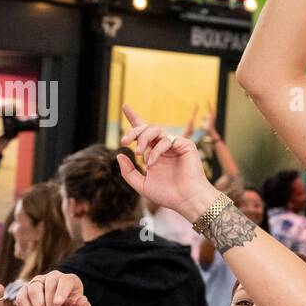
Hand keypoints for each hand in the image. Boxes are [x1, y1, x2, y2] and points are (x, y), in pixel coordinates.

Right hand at [14, 270, 89, 305]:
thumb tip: (83, 300)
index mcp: (70, 281)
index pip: (66, 280)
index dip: (62, 291)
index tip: (58, 303)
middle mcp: (53, 277)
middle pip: (49, 287)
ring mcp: (38, 282)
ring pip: (34, 290)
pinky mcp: (24, 290)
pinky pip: (22, 298)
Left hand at [118, 105, 219, 221]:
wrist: (186, 200)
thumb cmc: (168, 194)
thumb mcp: (142, 184)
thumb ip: (129, 172)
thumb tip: (119, 154)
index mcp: (154, 153)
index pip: (143, 132)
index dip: (134, 118)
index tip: (125, 106)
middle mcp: (163, 147)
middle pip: (146, 128)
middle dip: (133, 132)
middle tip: (124, 141)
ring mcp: (174, 145)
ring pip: (156, 130)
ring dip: (143, 138)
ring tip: (138, 153)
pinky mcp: (185, 145)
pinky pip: (166, 140)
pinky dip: (156, 150)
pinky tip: (153, 162)